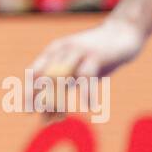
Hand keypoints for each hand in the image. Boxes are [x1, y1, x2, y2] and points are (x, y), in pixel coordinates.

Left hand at [27, 18, 145, 116]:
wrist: (124, 31)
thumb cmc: (98, 55)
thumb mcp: (77, 71)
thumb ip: (63, 87)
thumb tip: (48, 114)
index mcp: (54, 52)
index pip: (34, 72)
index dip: (29, 92)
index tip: (27, 112)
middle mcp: (62, 50)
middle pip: (45, 77)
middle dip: (41, 99)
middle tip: (43, 121)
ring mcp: (78, 51)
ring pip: (61, 77)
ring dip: (59, 99)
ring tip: (59, 118)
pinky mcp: (96, 55)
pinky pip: (86, 76)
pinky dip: (87, 93)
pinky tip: (91, 107)